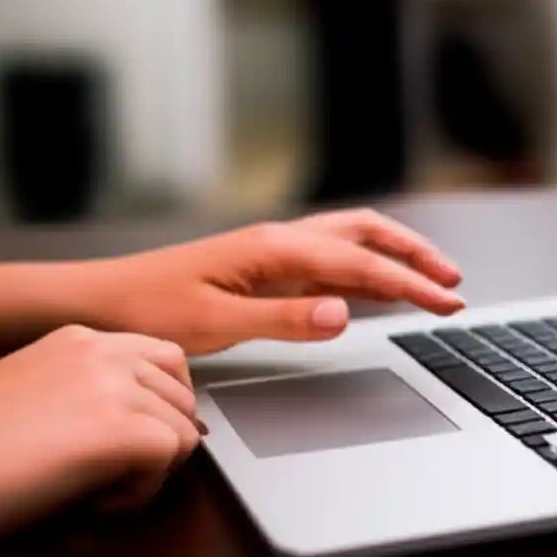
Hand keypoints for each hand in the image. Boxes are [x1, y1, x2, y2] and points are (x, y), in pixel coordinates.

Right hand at [0, 325, 199, 555]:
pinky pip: (171, 459)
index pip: (167, 359)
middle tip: (105, 473)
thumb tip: (153, 417)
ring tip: (89, 487)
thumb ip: (91, 392)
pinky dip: (139, 491)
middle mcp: (101, 351)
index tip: (139, 438)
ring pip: (184, 430)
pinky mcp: (118, 428)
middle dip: (158, 441)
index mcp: (78, 339)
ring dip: (148, 470)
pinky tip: (89, 498)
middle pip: (183, 397)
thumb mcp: (34, 395)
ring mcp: (112, 385)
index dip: (163, 405)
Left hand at [93, 208, 464, 353]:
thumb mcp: (215, 323)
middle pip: (367, 233)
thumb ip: (284, 318)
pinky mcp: (266, 272)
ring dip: (395, 259)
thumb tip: (344, 313)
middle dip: (415, 254)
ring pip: (352, 244)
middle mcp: (281, 242)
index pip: (362, 263)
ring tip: (431, 282)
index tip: (449, 301)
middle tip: (453, 282)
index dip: (412, 282)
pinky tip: (378, 291)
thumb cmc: (149, 310)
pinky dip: (365, 273)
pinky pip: (329, 265)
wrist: (103, 302)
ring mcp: (275, 254)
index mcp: (275, 248)